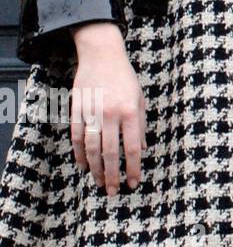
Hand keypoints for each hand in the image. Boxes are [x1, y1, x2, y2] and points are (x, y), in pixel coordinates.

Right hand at [71, 22, 146, 195]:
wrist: (102, 55)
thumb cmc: (125, 78)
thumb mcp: (140, 99)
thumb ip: (140, 125)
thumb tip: (141, 149)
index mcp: (131, 112)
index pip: (132, 148)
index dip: (133, 168)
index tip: (134, 182)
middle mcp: (111, 115)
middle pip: (110, 153)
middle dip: (112, 175)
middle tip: (114, 191)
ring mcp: (92, 113)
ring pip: (91, 149)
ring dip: (94, 169)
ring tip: (99, 182)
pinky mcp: (77, 110)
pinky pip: (77, 137)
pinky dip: (79, 154)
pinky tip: (83, 165)